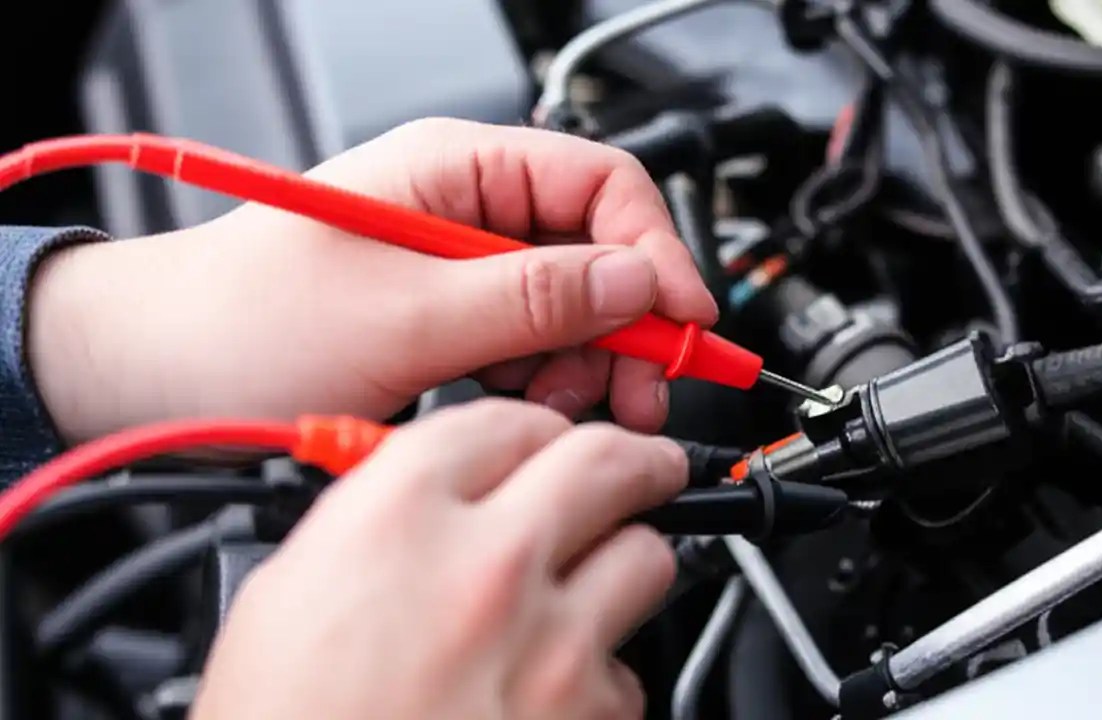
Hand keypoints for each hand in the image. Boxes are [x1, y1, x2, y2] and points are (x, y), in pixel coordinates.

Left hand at [28, 119, 716, 442]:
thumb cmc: (242, 320)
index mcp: (456, 168)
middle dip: (626, 323)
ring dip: (583, 362)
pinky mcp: (450, 318)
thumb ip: (529, 299)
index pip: (602, 183)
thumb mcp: (404, 315)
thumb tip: (634, 283)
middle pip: (597, 250)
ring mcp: (460, 267)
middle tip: (637, 391)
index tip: (684, 322)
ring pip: (571, 307)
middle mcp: (466, 209)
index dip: (655, 251)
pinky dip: (543, 381)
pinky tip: (522, 407)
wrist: (155, 374)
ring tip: (555, 406)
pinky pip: (530, 344)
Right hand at [189, 399, 686, 719]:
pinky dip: (601, 673)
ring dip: (626, 559)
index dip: (527, 431)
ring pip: (645, 555)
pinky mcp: (589, 718)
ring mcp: (550, 645)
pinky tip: (555, 688)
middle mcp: (486, 565)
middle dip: (629, 460)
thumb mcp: (281, 598)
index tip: (541, 442)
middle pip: (603, 461)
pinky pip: (627, 669)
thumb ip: (373, 521)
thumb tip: (425, 497)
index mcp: (396, 518)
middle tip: (640, 468)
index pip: (502, 422)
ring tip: (597, 578)